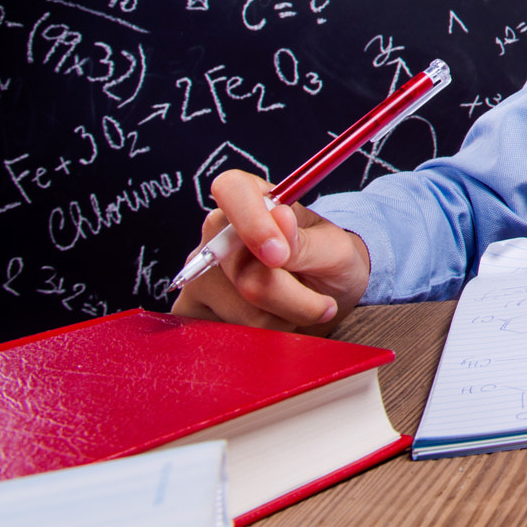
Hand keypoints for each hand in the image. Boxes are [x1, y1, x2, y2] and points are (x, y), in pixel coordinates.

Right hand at [171, 169, 371, 331]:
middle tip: (318, 298)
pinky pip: (227, 334)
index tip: (279, 255)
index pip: (232, 189)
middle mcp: (218, 233)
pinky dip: (262, 337)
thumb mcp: (335, 250)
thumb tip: (279, 216)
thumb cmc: (330, 264)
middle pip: (245, 274)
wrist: (324, 297)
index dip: (252, 222)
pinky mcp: (191, 309)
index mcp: (254, 198)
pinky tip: (273, 321)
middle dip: (292, 296)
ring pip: (243, 312)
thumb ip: (305, 239)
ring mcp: (199, 272)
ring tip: (294, 304)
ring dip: (282, 318)